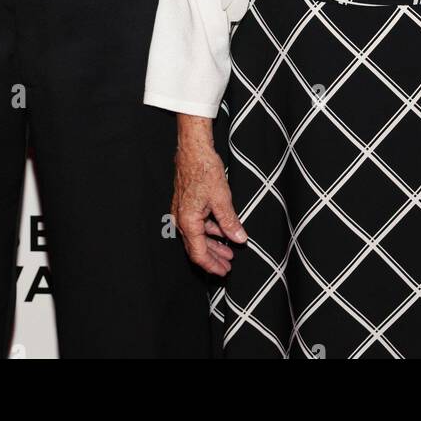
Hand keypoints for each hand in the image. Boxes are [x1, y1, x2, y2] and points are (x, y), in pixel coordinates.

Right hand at [172, 115, 247, 275]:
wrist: (193, 149)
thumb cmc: (205, 170)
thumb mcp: (222, 198)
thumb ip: (230, 222)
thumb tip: (240, 240)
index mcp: (188, 221)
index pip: (199, 254)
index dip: (212, 265)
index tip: (225, 271)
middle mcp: (181, 220)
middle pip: (196, 248)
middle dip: (213, 258)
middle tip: (228, 266)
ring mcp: (181, 211)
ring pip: (197, 236)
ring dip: (212, 244)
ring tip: (229, 249)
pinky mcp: (185, 204)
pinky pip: (196, 224)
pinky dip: (209, 231)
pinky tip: (221, 231)